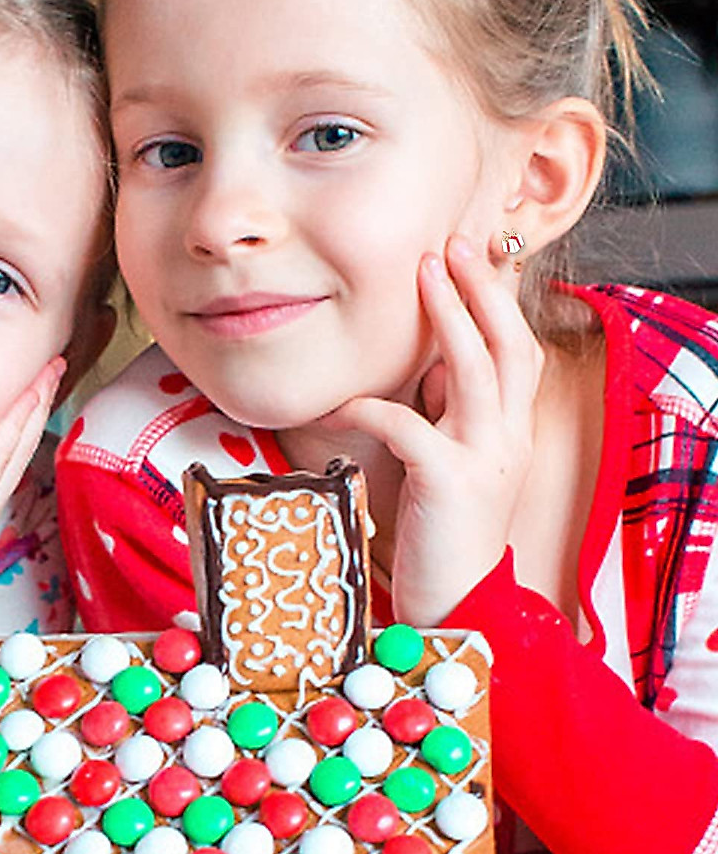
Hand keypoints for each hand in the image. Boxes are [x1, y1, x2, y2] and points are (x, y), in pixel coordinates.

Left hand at [0, 357, 65, 575]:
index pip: (5, 452)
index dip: (25, 413)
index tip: (38, 376)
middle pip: (18, 449)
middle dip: (38, 404)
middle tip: (54, 363)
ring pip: (12, 452)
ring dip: (33, 408)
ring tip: (47, 373)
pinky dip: (8, 426)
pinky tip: (20, 398)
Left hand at [321, 236, 542, 624]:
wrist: (458, 610)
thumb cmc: (442, 536)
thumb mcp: (453, 465)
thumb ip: (450, 418)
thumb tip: (432, 370)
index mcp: (511, 434)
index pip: (517, 353)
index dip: (497, 304)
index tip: (468, 260)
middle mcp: (510, 440)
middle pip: (511, 346)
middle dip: (483, 290)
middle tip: (452, 243)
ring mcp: (486, 459)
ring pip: (477, 369)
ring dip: (451, 316)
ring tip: (426, 271)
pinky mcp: (450, 482)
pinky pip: (408, 425)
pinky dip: (369, 406)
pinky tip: (335, 405)